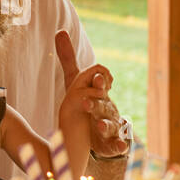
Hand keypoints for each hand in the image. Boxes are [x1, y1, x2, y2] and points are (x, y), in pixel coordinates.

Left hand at [55, 30, 127, 157]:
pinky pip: (119, 145)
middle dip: (96, 103)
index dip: (98, 82)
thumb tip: (60, 31)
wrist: (103, 129)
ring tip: (99, 127)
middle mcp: (108, 108)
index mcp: (99, 93)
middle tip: (86, 102)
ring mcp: (112, 126)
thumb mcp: (77, 83)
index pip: (100, 85)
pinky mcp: (113, 143)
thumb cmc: (90, 103)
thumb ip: (69, 60)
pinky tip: (119, 147)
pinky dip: (120, 146)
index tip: (95, 78)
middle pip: (103, 104)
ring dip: (106, 125)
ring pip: (111, 125)